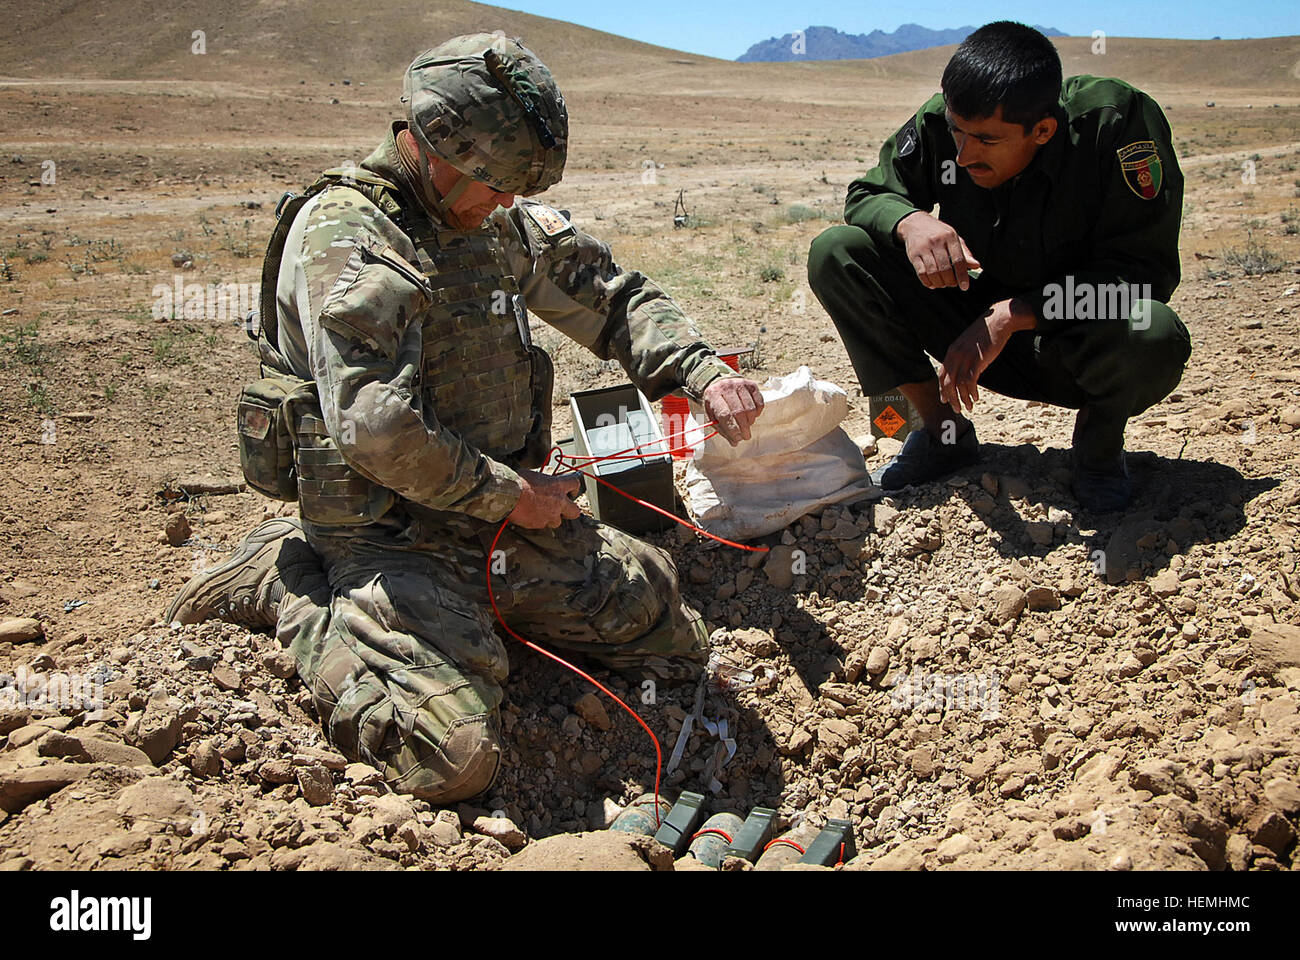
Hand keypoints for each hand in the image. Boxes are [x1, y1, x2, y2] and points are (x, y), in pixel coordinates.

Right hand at [506, 470, 580, 529]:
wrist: (508, 494)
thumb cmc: (518, 482)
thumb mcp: (535, 475)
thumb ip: (544, 482)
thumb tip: (543, 483)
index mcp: (558, 485)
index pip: (575, 484)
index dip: (574, 488)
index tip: (571, 490)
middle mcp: (558, 501)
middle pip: (575, 511)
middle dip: (570, 511)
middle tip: (562, 509)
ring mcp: (550, 514)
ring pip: (557, 522)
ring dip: (551, 518)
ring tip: (540, 513)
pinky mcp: (540, 524)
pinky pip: (542, 525)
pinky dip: (537, 522)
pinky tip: (530, 516)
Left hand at [702, 377, 764, 444]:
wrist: (721, 382)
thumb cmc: (716, 403)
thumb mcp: (713, 415)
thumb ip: (722, 429)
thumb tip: (735, 442)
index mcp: (713, 395)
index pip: (725, 414)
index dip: (732, 429)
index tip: (737, 439)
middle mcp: (726, 387)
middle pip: (739, 412)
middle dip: (743, 428)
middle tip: (745, 436)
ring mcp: (740, 384)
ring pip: (750, 408)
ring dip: (750, 421)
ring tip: (746, 424)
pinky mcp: (751, 384)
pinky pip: (759, 403)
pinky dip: (757, 413)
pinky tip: (751, 415)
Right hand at [895, 211, 981, 290]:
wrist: (915, 223)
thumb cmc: (938, 232)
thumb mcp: (953, 238)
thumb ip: (965, 253)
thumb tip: (976, 265)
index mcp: (950, 237)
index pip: (959, 260)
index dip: (962, 275)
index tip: (964, 287)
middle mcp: (937, 241)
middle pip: (945, 268)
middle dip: (950, 281)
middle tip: (952, 284)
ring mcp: (924, 248)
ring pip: (933, 272)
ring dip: (939, 283)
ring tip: (942, 284)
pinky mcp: (913, 254)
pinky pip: (921, 272)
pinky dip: (927, 282)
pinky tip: (932, 284)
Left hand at [936, 299, 1032, 413]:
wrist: (998, 321)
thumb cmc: (985, 334)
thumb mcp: (968, 345)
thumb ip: (962, 357)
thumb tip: (963, 372)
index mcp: (951, 352)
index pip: (942, 374)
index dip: (942, 389)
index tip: (944, 400)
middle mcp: (955, 356)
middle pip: (948, 383)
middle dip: (951, 398)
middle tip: (957, 409)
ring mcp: (966, 358)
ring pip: (958, 385)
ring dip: (963, 398)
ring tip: (969, 407)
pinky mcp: (977, 360)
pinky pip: (970, 381)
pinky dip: (972, 392)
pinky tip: (976, 397)